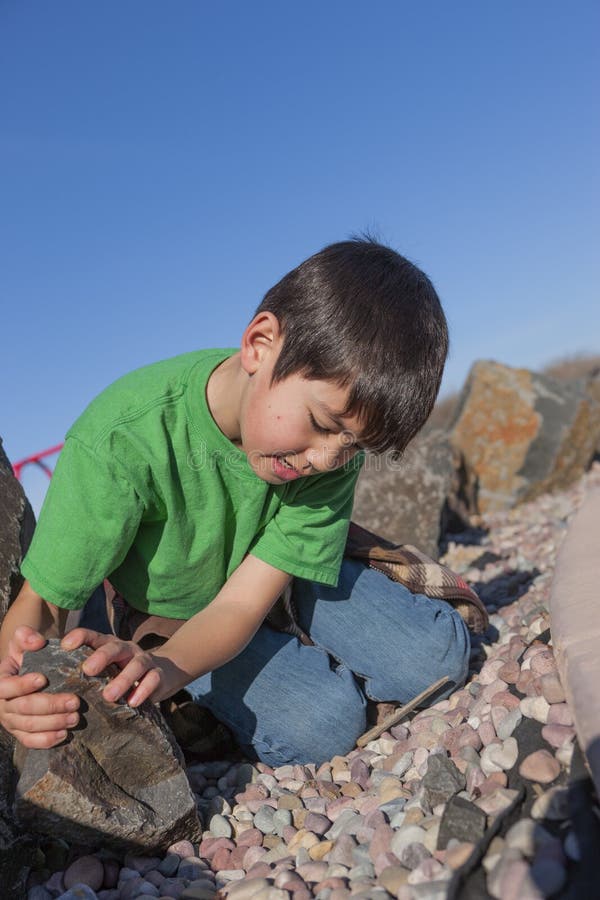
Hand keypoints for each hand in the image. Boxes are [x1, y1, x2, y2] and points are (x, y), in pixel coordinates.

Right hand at [0, 625, 79, 747]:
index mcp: (0, 682)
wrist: (29, 672)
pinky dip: (47, 740)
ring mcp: (11, 722)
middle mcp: (3, 705)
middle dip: (50, 705)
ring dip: (54, 723)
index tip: (43, 678)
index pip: (5, 687)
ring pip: (30, 727)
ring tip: (75, 716)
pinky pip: (31, 741)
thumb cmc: (28, 656)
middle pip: (23, 709)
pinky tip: (65, 734)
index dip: (22, 684)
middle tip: (75, 701)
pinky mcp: (21, 734)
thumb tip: (36, 641)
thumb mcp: (24, 642)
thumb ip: (26, 636)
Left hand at [62, 628, 174, 706]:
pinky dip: (143, 690)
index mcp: (109, 645)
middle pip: (114, 647)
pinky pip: (153, 679)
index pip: (94, 636)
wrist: (163, 673)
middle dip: (101, 657)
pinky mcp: (158, 674)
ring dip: (122, 680)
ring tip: (108, 696)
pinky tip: (133, 702)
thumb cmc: (123, 673)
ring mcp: (144, 660)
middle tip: (87, 670)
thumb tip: (53, 682)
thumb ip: (86, 671)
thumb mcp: (106, 668)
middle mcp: (127, 649)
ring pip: (136, 665)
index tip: (66, 645)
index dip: (80, 637)